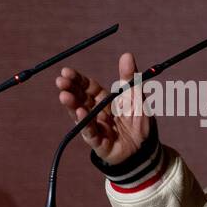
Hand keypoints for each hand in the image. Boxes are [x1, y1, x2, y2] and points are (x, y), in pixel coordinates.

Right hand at [55, 52, 152, 166]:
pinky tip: (79, 112)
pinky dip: (85, 124)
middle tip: (60, 81)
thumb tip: (127, 54)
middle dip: (70, 90)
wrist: (146, 151)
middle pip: (81, 100)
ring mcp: (97, 129)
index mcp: (104, 102)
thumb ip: (130, 78)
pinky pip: (91, 134)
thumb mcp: (137, 97)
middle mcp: (97, 115)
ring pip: (81, 116)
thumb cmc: (139, 124)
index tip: (65, 71)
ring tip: (64, 96)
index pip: (88, 89)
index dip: (77, 80)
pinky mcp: (101, 144)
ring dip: (72, 105)